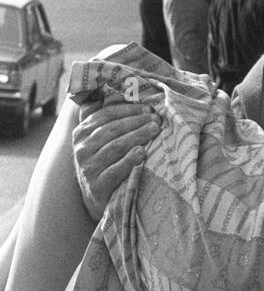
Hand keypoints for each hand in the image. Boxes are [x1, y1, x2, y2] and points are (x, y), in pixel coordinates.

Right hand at [72, 91, 160, 220]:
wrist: (98, 198)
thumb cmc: (103, 162)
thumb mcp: (97, 138)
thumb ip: (100, 115)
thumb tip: (112, 92)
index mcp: (81, 132)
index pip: (105, 115)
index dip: (127, 109)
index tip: (148, 108)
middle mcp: (81, 148)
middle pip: (112, 129)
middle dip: (136, 122)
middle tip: (156, 119)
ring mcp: (88, 167)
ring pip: (115, 147)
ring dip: (136, 137)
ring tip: (154, 130)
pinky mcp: (97, 185)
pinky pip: (114, 170)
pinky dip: (129, 160)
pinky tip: (142, 153)